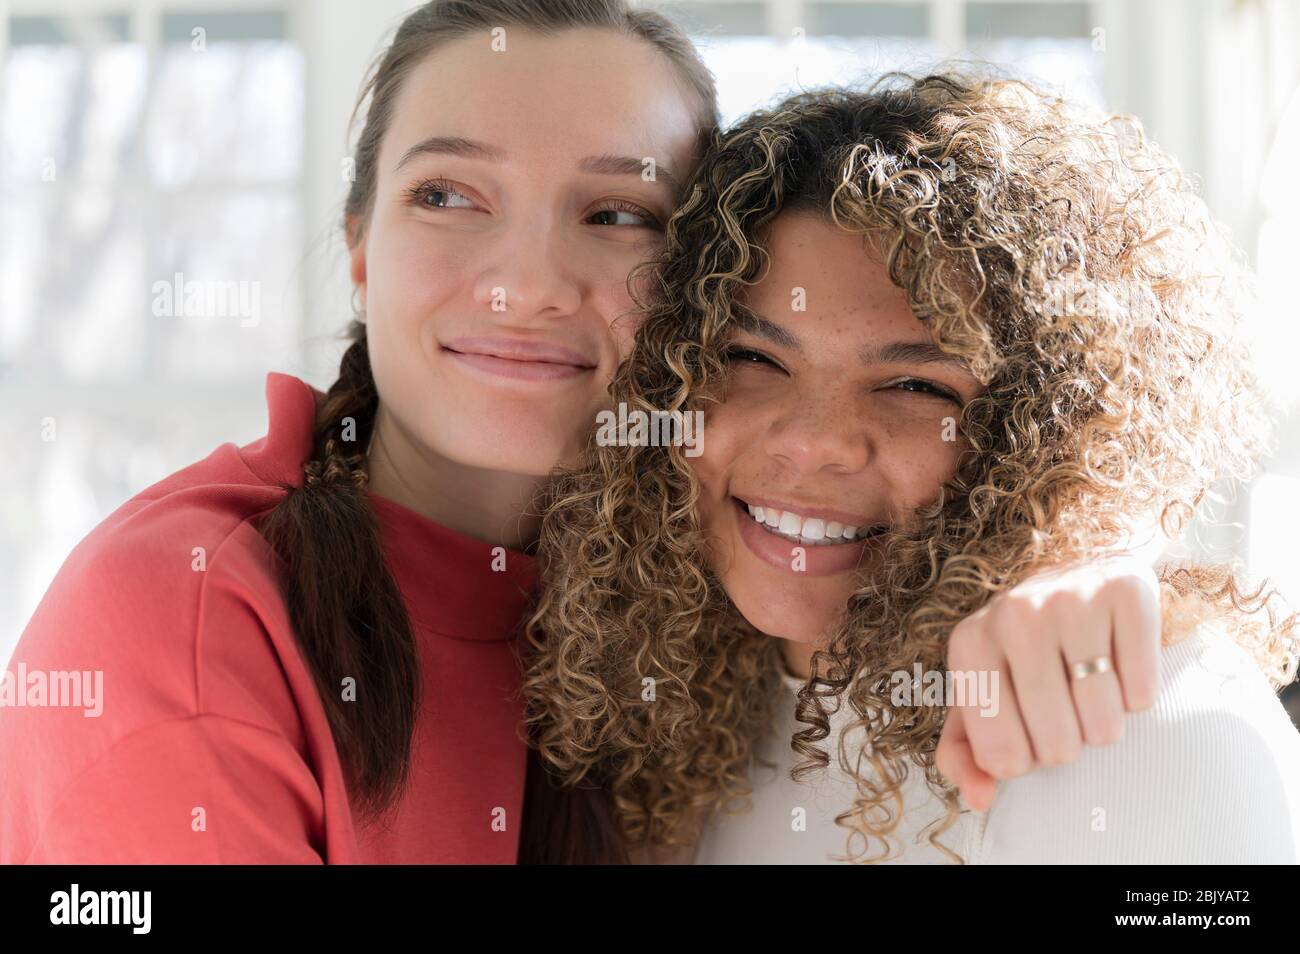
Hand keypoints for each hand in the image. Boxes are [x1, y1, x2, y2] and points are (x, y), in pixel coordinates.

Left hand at [934, 554, 1161, 811]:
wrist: (1080, 573)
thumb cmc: (1022, 651)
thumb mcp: (981, 695)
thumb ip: (963, 754)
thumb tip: (980, 798)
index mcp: (969, 645)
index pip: (1002, 756)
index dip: (1024, 760)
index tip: (1027, 731)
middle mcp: (1015, 615)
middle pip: (1058, 745)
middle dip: (1066, 743)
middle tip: (1063, 707)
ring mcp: (1071, 598)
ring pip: (1103, 725)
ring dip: (1103, 724)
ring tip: (1090, 688)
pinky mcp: (1127, 592)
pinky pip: (1142, 694)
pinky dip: (1136, 696)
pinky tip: (1118, 666)